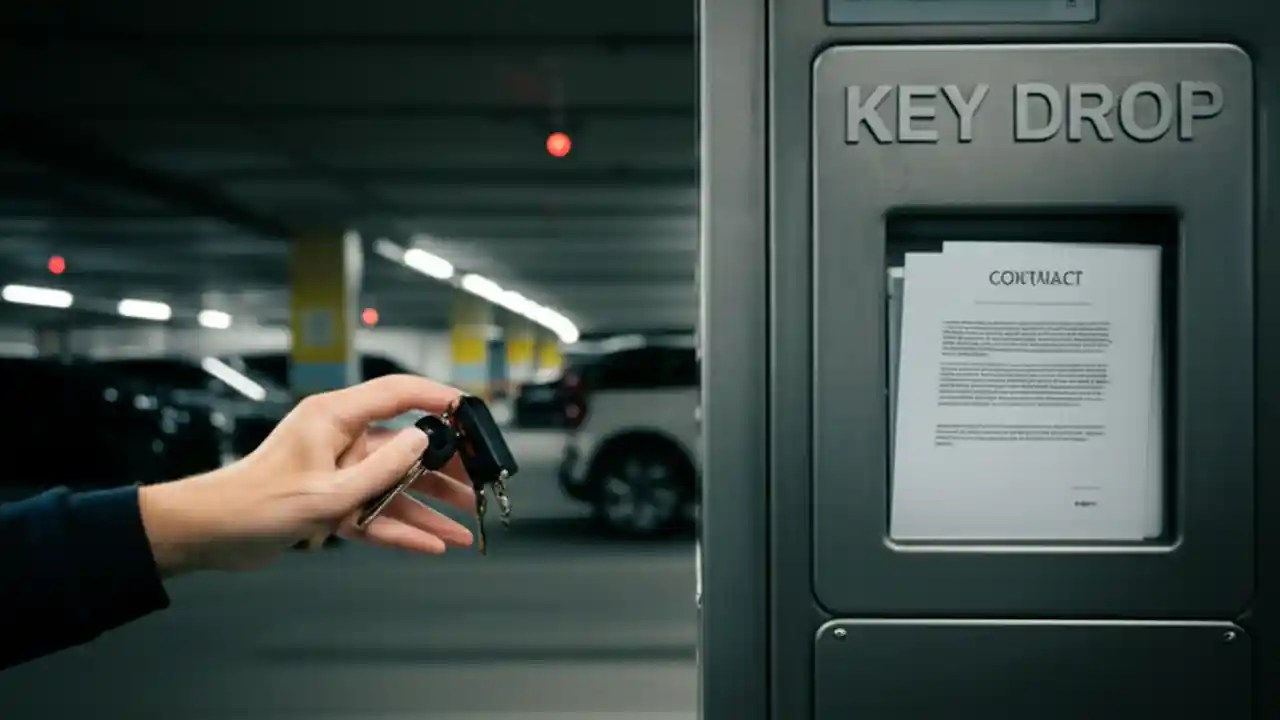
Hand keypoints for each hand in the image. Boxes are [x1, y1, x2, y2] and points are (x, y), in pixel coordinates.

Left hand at [139, 375, 475, 576]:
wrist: (209, 534)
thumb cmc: (252, 503)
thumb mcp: (328, 492)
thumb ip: (382, 468)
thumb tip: (421, 441)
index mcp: (334, 417)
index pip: (398, 393)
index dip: (437, 398)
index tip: (470, 410)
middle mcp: (340, 438)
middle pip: (405, 446)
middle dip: (444, 468)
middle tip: (477, 481)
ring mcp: (337, 470)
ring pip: (396, 485)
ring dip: (429, 507)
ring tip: (464, 524)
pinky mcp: (332, 501)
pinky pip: (377, 512)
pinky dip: (402, 528)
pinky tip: (431, 543)